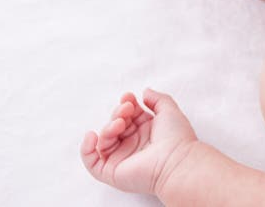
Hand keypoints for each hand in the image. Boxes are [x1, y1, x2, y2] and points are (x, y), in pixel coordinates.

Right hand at [80, 88, 197, 194]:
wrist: (176, 161)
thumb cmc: (177, 138)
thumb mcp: (169, 110)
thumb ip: (157, 99)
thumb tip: (144, 92)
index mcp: (146, 132)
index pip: (128, 116)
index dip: (126, 105)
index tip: (129, 97)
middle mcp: (133, 145)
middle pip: (115, 125)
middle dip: (118, 114)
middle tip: (127, 109)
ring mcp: (122, 158)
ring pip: (104, 140)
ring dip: (108, 128)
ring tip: (120, 123)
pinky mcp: (113, 172)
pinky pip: (92, 162)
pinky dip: (87, 149)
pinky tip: (93, 136)